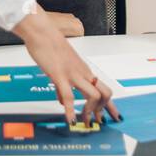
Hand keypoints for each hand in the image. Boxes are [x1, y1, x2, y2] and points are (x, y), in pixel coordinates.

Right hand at [12, 8, 119, 125]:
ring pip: (93, 96)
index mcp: (84, 70)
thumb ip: (61, 85)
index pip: (103, 89)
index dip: (110, 105)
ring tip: (85, 122)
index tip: (113, 116)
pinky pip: (68, 96)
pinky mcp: (60, 75)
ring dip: (90, 112)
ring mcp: (73, 74)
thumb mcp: (60, 67)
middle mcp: (82, 73)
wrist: (42, 32)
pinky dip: (71, 111)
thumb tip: (62, 100)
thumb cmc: (49, 45)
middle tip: (97, 121)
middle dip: (103, 110)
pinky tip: (70, 120)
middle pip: (105, 93)